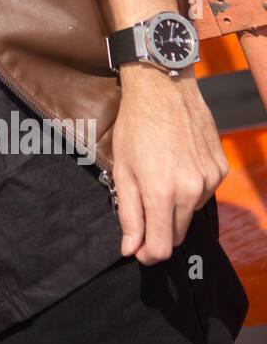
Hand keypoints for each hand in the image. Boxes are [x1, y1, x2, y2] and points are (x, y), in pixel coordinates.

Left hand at [110, 68, 228, 263]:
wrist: (163, 89)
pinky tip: (177, 166)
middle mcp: (191, 191)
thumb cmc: (136, 127)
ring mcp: (210, 180)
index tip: (138, 248)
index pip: (161, 248)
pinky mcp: (220, 169)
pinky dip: (190, 189)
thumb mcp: (122, 171)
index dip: (147, 254)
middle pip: (177, 235)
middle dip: (159, 231)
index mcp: (162, 193)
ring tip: (159, 178)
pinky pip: (204, 193)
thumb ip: (128, 214)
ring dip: (175, 208)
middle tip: (143, 211)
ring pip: (191, 214)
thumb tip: (131, 248)